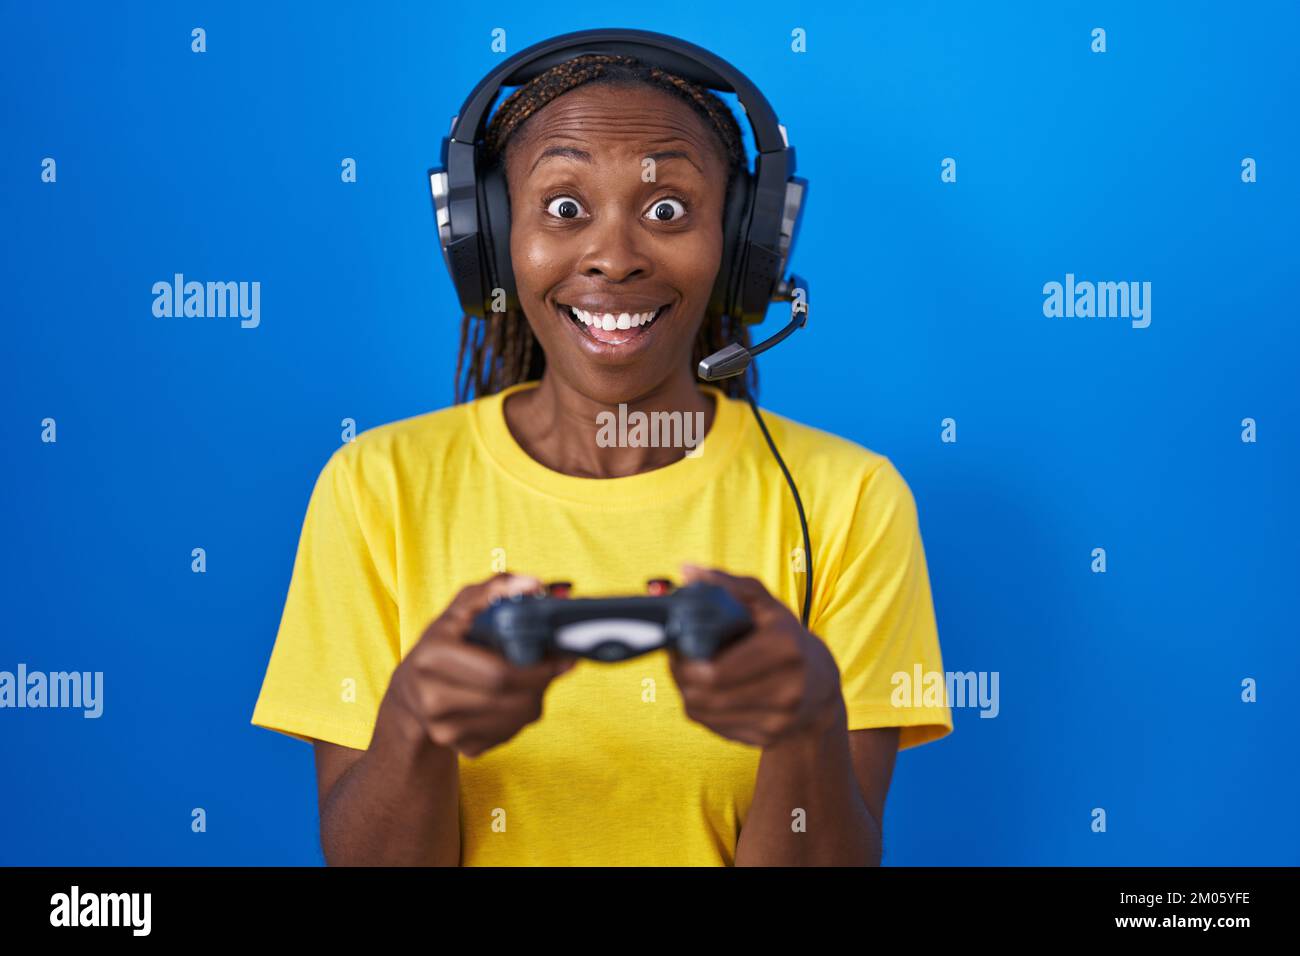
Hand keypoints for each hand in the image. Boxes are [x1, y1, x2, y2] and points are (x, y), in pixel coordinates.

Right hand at [380, 573, 576, 757]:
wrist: (412, 692)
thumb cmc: (445, 642)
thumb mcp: (461, 608)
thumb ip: (496, 589)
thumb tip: (534, 584)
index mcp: (431, 657)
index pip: (499, 672)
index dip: (537, 666)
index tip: (562, 655)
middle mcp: (432, 698)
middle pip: (510, 698)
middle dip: (541, 682)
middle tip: (556, 666)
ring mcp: (445, 729)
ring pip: (515, 720)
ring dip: (535, 699)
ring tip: (533, 680)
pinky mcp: (460, 748)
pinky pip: (508, 735)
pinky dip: (520, 717)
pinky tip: (513, 699)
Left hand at [668, 564, 845, 747]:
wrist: (822, 687)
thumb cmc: (786, 638)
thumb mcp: (765, 604)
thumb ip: (728, 585)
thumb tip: (687, 570)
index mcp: (785, 647)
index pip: (716, 670)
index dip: (685, 662)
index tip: (678, 647)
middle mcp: (787, 687)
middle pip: (706, 695)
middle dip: (682, 678)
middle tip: (678, 661)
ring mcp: (779, 719)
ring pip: (705, 713)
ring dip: (688, 694)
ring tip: (691, 674)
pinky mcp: (768, 737)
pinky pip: (716, 728)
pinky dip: (704, 710)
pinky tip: (709, 693)